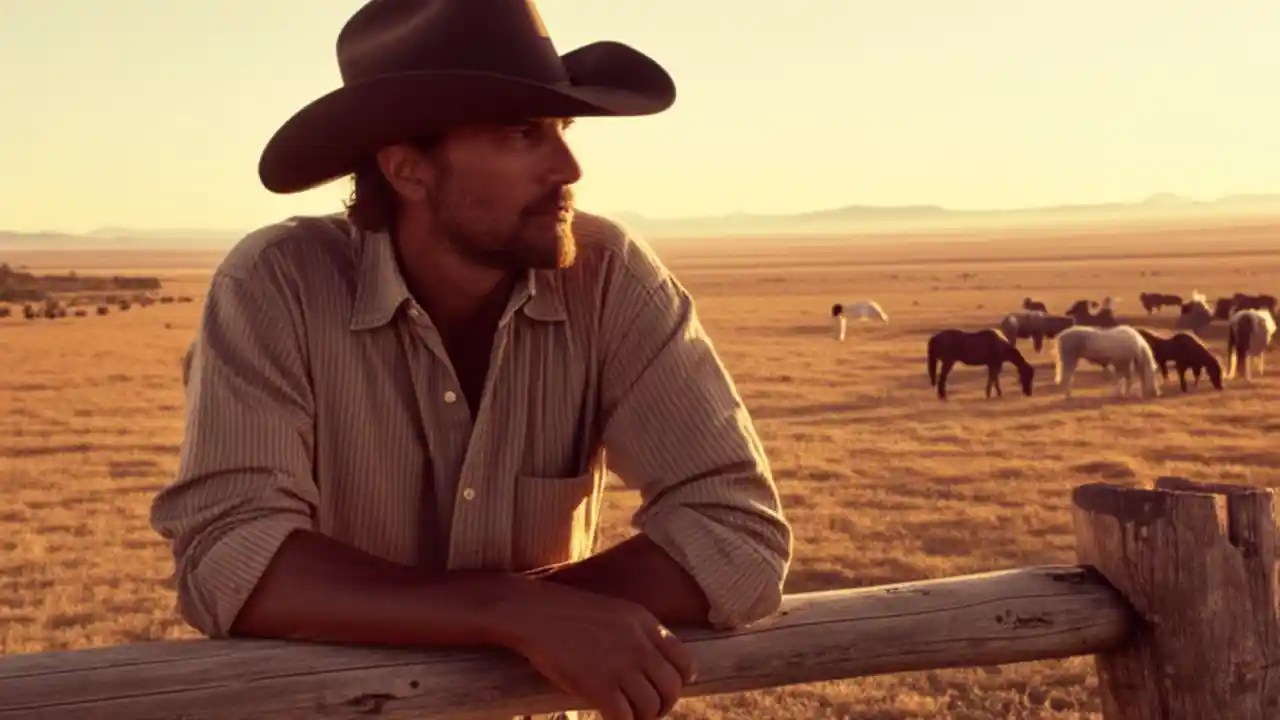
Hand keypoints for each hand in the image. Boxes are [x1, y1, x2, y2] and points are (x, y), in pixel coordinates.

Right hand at [496, 581, 695, 719]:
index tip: (665, 692)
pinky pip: (625, 718)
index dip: (680, 683)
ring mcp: (620, 665)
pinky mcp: (598, 685)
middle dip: (663, 707)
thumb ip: (637, 634)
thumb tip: (652, 665)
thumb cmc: (567, 613)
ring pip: (651, 707)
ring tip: (630, 718)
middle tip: (648, 713)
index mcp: (646, 623)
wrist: (533, 613)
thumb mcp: (615, 612)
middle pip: (672, 689)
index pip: (684, 662)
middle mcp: (640, 644)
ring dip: (643, 719)